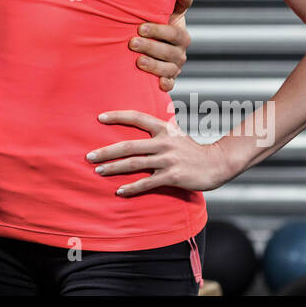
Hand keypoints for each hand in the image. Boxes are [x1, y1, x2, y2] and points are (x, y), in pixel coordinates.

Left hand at [87, 109, 229, 194]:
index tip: (99, 118)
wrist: (216, 163)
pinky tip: (119, 191)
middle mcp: (164, 142)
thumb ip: (158, 128)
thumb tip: (139, 120)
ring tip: (98, 171)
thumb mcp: (175, 133)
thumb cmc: (191, 149)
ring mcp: (168, 160)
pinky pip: (147, 183)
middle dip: (106, 151)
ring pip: (135, 164)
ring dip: (114, 168)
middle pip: (129, 145)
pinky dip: (132, 187)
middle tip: (89, 156)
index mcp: (163, 129)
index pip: (137, 117)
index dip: (118, 116)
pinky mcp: (172, 176)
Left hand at [127, 0, 192, 91]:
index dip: (158, 31)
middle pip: (169, 52)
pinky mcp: (169, 79)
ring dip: (153, 66)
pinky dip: (165, 85)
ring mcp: (175, 67)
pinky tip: (157, 84)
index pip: (173, 34)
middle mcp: (180, 52)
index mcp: (181, 36)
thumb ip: (177, 2)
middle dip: (150, 47)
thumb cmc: (160, 24)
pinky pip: (170, 84)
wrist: (155, 43)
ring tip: (138, 62)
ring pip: (168, 69)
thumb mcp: (169, 12)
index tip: (140, 28)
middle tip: (132, 43)